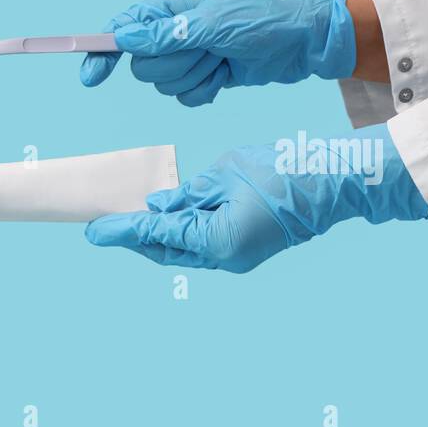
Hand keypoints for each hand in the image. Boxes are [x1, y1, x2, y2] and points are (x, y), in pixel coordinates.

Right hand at [79, 0, 356, 104]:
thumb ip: (166, 34)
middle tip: (206, 51)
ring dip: (194, 77)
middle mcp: (172, 30)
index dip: (101, 53)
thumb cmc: (263, 18)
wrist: (302, 40)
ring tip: (222, 59)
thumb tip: (124, 40)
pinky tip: (225, 75)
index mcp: (169, 6)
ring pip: (163, 85)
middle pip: (143, 66)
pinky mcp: (202, 76)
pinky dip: (205, 91)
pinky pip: (183, 97)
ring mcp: (187, 55)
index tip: (90, 77)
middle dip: (174, 66)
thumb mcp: (213, 23)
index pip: (121, 31)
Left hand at [84, 125, 427, 271]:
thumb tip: (159, 207)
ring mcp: (236, 258)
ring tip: (125, 224)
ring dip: (154, 238)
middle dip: (132, 238)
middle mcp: (224, 257)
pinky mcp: (244, 251)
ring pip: (182, 251)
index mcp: (217, 239)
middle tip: (102, 228)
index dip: (121, 231)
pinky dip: (179, 234)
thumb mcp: (225, 171)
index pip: (157, 233)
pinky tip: (164, 220)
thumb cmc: (285, 168)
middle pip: (165, 250)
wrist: (335, 181)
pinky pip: (201, 245)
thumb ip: (188, 194)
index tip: (92, 231)